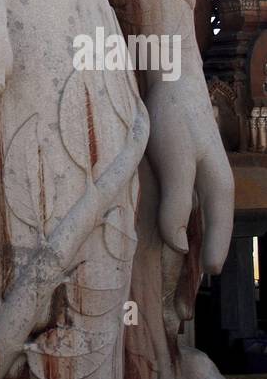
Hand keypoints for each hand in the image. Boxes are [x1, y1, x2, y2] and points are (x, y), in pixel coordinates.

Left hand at [145, 68, 233, 275]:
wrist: (169, 77)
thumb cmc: (174, 118)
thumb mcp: (176, 163)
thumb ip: (178, 204)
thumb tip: (180, 247)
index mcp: (219, 187)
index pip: (219, 234)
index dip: (212, 261)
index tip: (205, 289)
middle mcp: (211, 185)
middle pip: (208, 232)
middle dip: (197, 263)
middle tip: (182, 300)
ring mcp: (197, 175)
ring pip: (193, 219)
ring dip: (183, 246)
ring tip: (169, 276)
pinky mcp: (180, 166)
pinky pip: (180, 204)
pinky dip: (174, 223)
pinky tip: (157, 232)